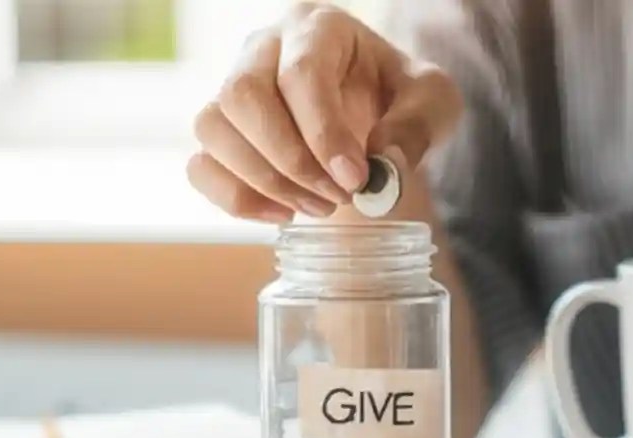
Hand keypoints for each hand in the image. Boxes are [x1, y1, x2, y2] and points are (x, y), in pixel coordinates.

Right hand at [187, 3, 461, 222]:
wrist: (377, 110)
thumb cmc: (401, 96)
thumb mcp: (432, 102)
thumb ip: (417, 127)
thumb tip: (384, 167)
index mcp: (319, 28)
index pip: (302, 73)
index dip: (324, 133)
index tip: (356, 180)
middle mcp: (264, 47)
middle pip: (243, 96)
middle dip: (291, 160)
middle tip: (338, 198)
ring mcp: (232, 86)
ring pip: (213, 127)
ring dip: (264, 181)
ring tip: (320, 208)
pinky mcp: (221, 131)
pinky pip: (200, 164)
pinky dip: (236, 198)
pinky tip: (284, 214)